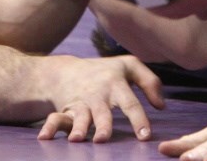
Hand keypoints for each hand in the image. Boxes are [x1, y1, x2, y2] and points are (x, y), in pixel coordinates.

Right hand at [37, 55, 165, 142]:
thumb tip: (162, 106)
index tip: (145, 136)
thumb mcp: (130, 66)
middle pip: (102, 113)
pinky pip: (56, 119)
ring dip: (78, 128)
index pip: (130, 104)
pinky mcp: (65, 110)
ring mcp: (80, 103)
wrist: (68, 70)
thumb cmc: (106, 71)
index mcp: (117, 84)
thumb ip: (150, 82)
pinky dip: (49, 128)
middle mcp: (98, 95)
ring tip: (77, 139)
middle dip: (103, 126)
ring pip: (80, 117)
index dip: (138, 120)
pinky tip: (44, 138)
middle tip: (103, 139)